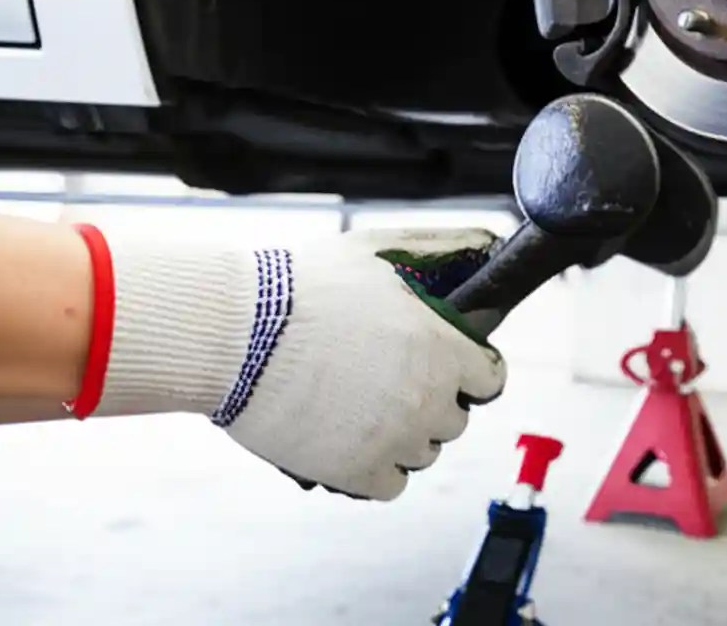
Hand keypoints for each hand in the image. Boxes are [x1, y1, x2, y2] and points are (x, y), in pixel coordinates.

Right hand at [90, 226, 505, 500]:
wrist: (236, 331)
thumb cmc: (303, 285)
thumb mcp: (376, 251)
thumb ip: (440, 247)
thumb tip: (485, 240)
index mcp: (442, 350)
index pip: (490, 379)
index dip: (470, 372)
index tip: (447, 368)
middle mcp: (428, 400)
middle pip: (454, 420)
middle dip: (431, 402)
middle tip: (388, 382)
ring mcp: (393, 440)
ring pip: (422, 453)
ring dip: (402, 436)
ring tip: (361, 409)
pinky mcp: (355, 473)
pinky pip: (390, 486)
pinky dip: (376, 469)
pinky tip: (351, 441)